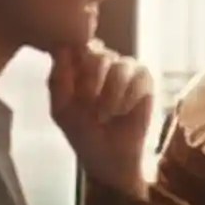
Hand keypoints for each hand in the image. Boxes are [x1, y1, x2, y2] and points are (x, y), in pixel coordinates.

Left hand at [48, 41, 152, 198]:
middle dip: (91, 84)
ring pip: (120, 65)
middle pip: (98, 54)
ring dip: (111, 94)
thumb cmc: (83, 132)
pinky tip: (124, 112)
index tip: (72, 91)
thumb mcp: (61, 108)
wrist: (110, 157)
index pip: (76, 46)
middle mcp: (103, 61)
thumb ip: (58, 79)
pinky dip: (130, 97)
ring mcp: (126, 69)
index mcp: (78, 64)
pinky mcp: (146, 81)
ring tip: (106, 115)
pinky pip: (140, 77)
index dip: (74, 66)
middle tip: (88, 107)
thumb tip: (63, 48)